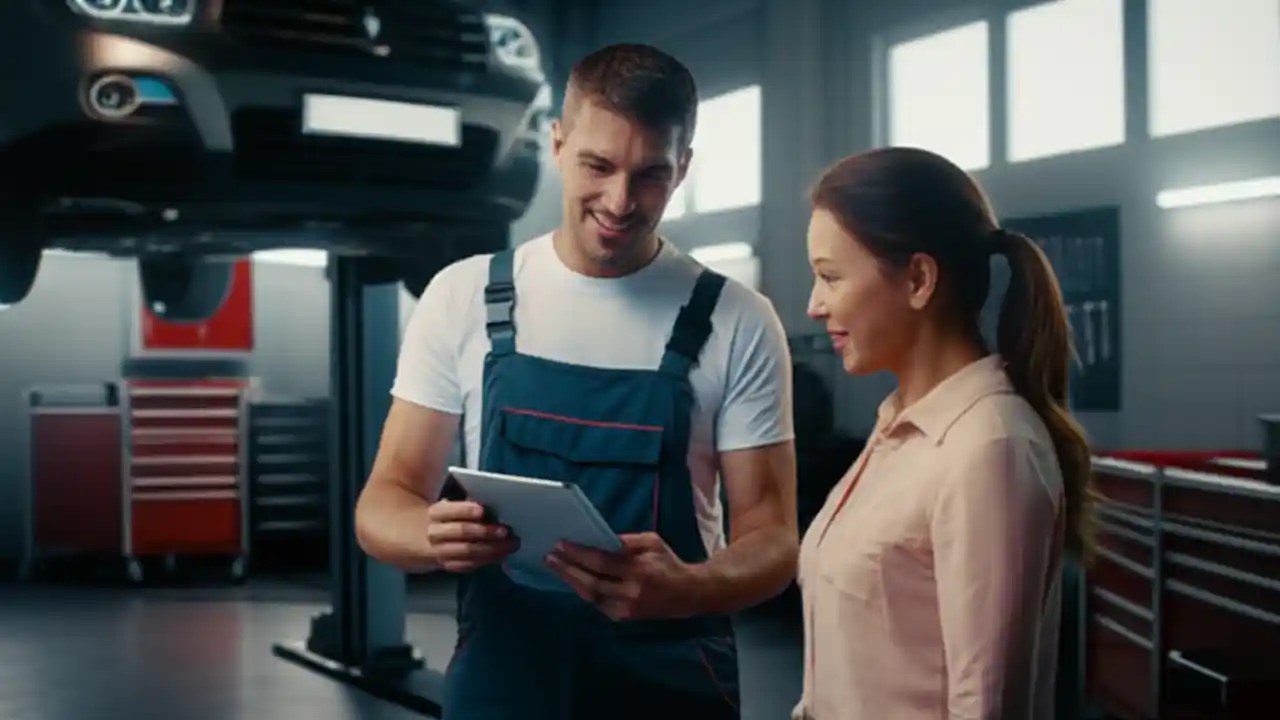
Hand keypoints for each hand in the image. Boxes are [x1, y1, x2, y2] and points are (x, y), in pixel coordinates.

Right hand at [426, 500, 518, 572]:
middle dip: (485, 532)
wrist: (424, 538)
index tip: (483, 510)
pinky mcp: (447, 566)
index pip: (450, 510)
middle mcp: (435, 533)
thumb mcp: (451, 506)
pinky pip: (468, 565)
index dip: (466, 510)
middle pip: (461, 532)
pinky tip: (501, 556)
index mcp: (436, 513)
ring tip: (511, 545)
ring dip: (492, 549)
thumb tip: (493, 505)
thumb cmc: (447, 517)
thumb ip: (468, 505)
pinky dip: (487, 560)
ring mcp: (440, 552)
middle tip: (505, 531)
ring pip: (467, 552)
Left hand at [544, 532, 697, 620]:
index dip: (579, 553)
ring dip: (571, 581)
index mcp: (639, 571)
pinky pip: (597, 603)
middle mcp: (630, 593)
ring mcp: (625, 609)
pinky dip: (583, 590)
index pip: (602, 562)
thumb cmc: (668, 562)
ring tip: (555, 566)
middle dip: (568, 569)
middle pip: (591, 582)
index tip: (560, 544)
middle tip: (550, 557)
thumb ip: (625, 541)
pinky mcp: (623, 617)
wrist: (687, 594)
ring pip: (590, 596)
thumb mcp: (651, 542)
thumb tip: (597, 539)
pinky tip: (572, 578)